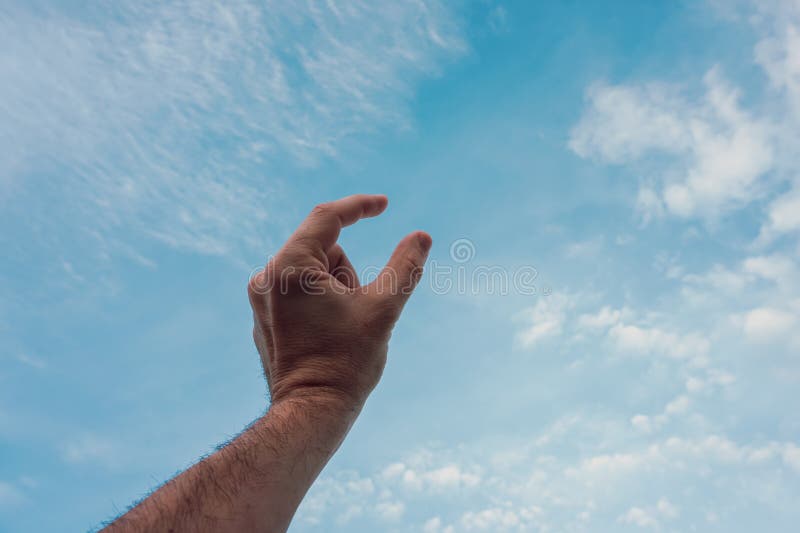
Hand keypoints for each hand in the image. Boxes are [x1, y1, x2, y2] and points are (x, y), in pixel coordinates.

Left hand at [248, 194, 431, 410]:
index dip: (360, 207)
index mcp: (289, 266)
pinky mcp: (263, 317)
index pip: (327, 217)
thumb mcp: (384, 308)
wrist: (310, 413)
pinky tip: (325, 336)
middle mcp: (266, 276)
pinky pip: (299, 292)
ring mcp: (261, 299)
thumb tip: (421, 237)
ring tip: (340, 329)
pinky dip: (320, 302)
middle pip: (324, 251)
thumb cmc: (347, 362)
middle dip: (349, 274)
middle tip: (357, 311)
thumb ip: (405, 266)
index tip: (384, 204)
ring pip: (314, 272)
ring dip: (336, 289)